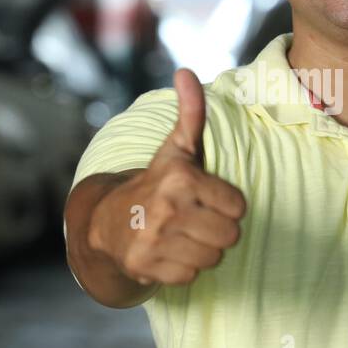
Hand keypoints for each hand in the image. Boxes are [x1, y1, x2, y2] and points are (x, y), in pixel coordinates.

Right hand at [89, 68, 246, 286]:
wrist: (107, 222)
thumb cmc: (155, 183)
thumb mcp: (176, 149)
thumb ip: (191, 113)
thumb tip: (185, 72)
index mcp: (181, 178)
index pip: (239, 206)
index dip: (228, 205)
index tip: (208, 199)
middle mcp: (167, 208)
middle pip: (230, 235)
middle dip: (218, 230)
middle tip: (198, 220)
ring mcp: (154, 239)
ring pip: (213, 258)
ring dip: (204, 250)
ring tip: (184, 236)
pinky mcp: (146, 266)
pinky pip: (192, 276)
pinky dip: (185, 268)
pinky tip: (171, 252)